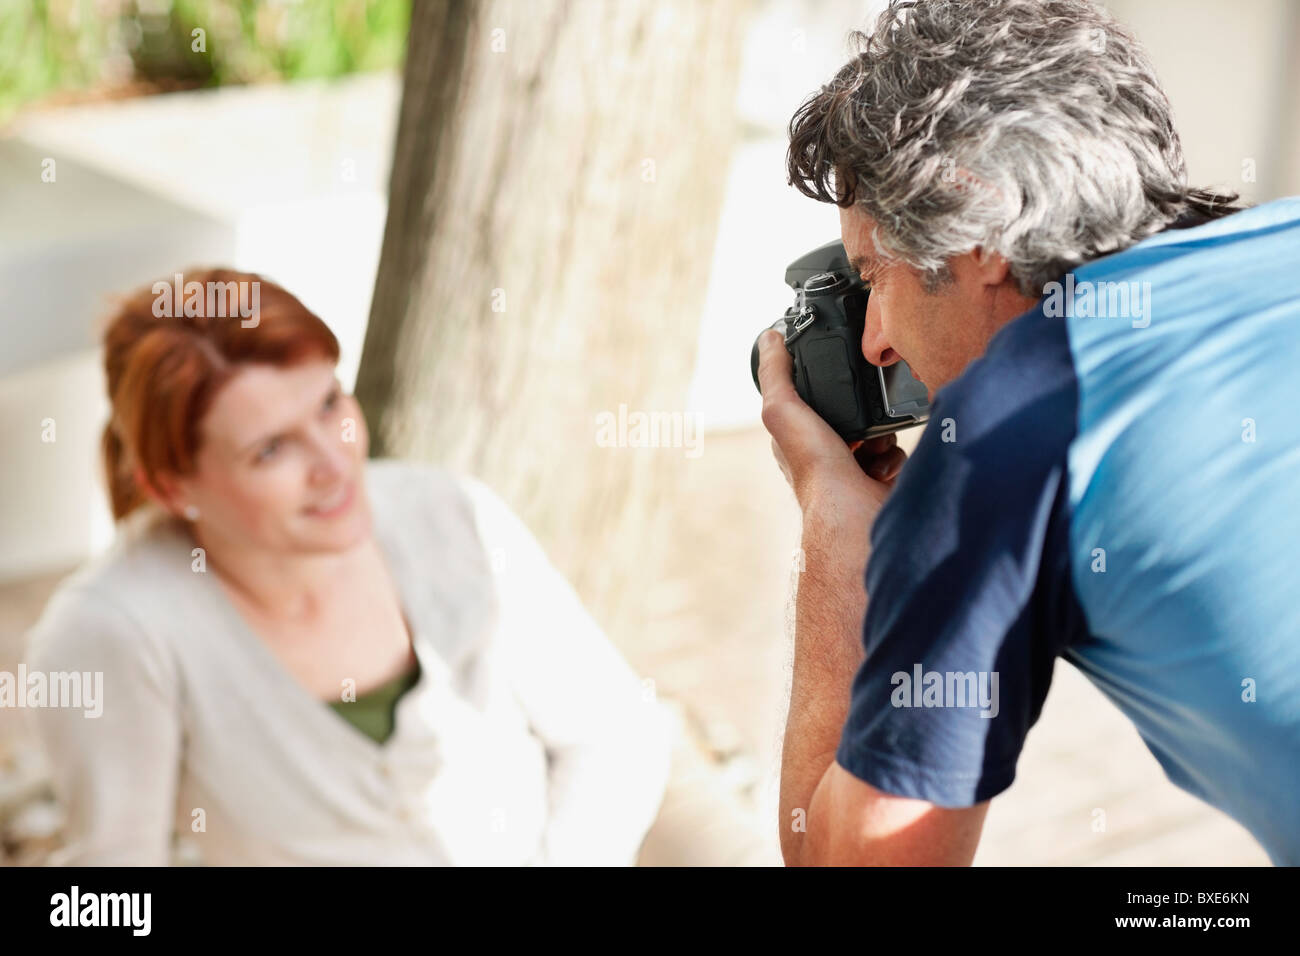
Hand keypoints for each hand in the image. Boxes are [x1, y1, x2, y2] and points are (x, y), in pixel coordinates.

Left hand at [756, 330, 906, 515]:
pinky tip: (880, 469)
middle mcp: (821, 453)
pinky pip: (895, 452)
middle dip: (860, 413)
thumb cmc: (815, 467)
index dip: (824, 388)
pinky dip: (893, 457)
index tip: (836, 383)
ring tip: (870, 449)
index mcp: (795, 437)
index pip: (812, 399)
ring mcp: (851, 468)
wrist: (856, 513)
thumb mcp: (784, 408)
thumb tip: (768, 338)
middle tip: (857, 423)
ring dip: (879, 436)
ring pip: (876, 431)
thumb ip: (776, 373)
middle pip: (850, 413)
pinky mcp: (879, 479)